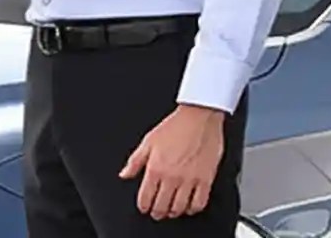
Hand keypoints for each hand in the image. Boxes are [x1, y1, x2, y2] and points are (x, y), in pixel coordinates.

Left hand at [119, 104, 224, 219]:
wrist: (198, 118)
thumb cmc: (174, 127)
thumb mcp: (148, 142)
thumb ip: (134, 161)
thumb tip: (124, 174)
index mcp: (155, 168)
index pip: (146, 197)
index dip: (143, 206)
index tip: (143, 207)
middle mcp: (172, 177)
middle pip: (162, 205)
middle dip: (157, 212)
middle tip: (156, 212)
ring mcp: (190, 180)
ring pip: (179, 207)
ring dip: (173, 213)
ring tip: (170, 211)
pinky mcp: (206, 180)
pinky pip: (200, 203)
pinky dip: (193, 209)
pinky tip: (189, 207)